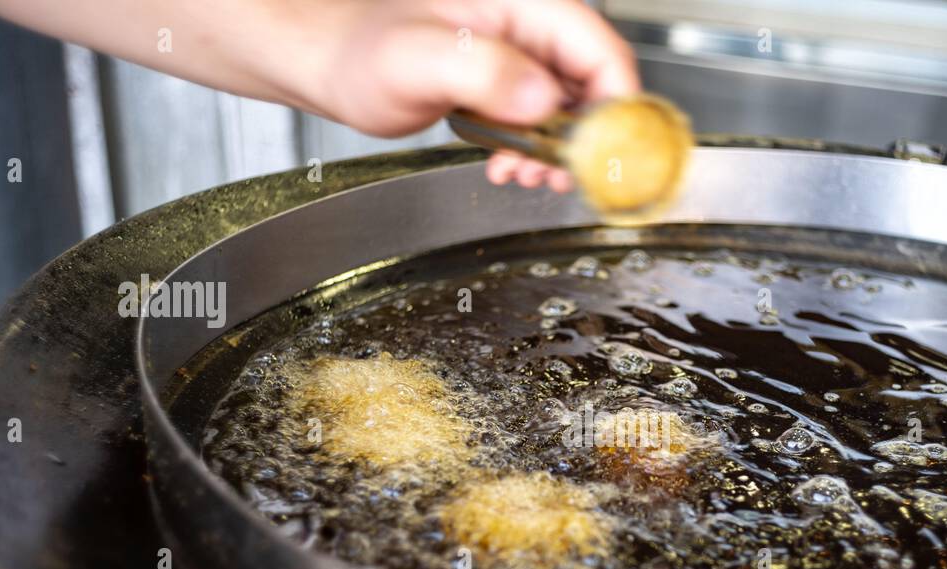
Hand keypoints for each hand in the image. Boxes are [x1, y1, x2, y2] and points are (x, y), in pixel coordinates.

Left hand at [310, 0, 640, 191]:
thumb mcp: (417, 59)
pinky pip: (542, 122)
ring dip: (557, 154)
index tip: (604, 154)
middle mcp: (530, 28)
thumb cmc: (359, 49)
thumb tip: (541, 100)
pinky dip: (533, 152)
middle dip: (583, 140)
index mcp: (525, 3)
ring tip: (525, 174)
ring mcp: (521, 58)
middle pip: (596, 85)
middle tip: (557, 174)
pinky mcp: (507, 85)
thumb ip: (483, 72)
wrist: (331, 64)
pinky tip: (507, 166)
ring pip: (572, 110)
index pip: (602, 52)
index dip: (615, 107)